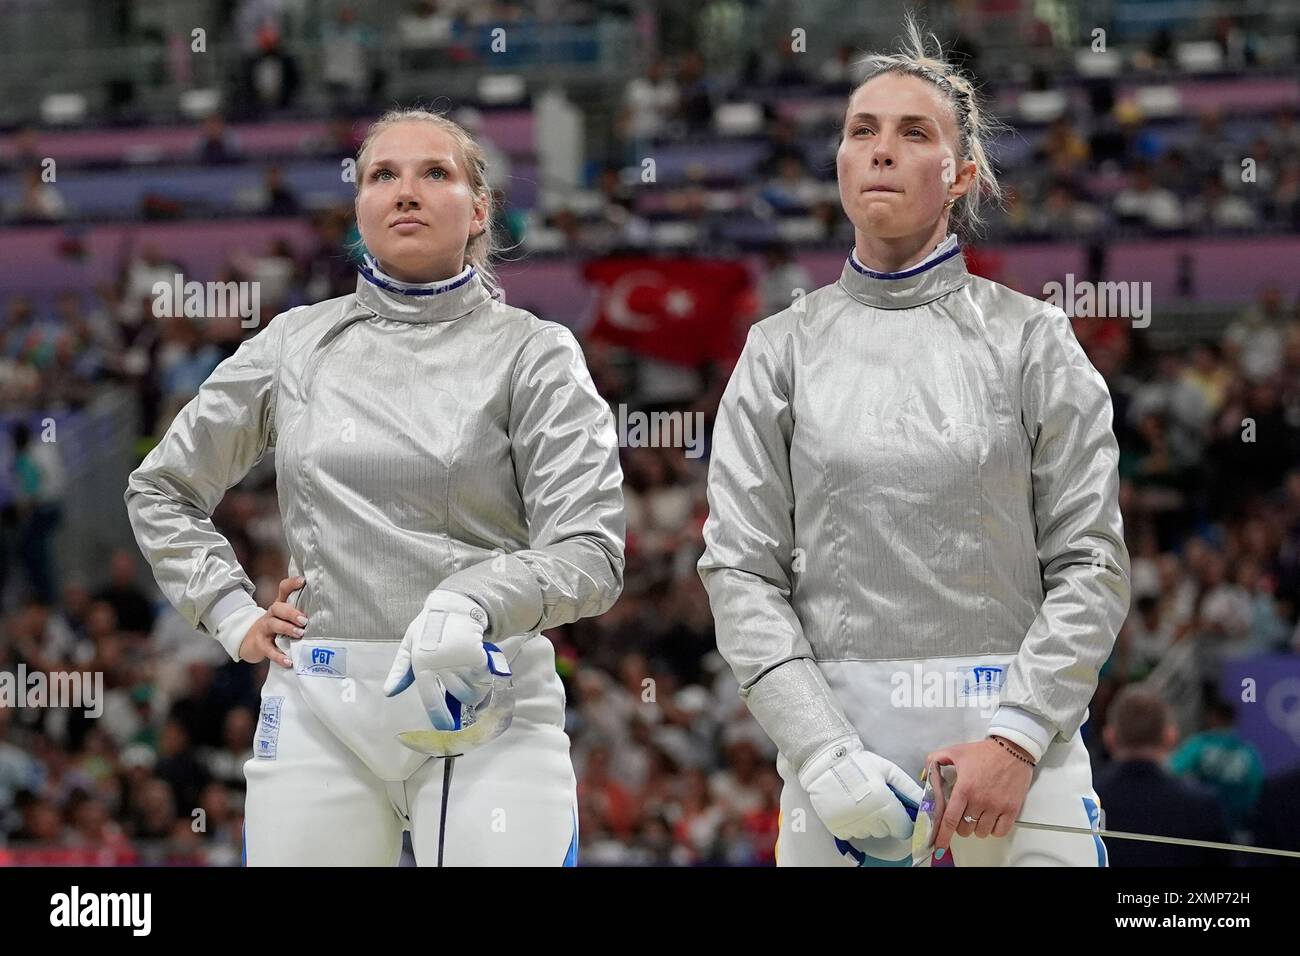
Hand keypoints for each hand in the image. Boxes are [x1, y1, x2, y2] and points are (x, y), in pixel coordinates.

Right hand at [237, 576, 308, 667]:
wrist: (250, 642)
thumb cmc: (277, 627)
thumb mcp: (285, 617)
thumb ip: (301, 613)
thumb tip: (327, 612)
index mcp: (280, 606)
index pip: (283, 589)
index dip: (291, 583)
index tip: (303, 581)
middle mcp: (271, 614)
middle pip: (278, 607)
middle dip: (291, 612)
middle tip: (304, 620)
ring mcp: (264, 629)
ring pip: (273, 625)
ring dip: (287, 628)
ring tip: (300, 634)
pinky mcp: (261, 644)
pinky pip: (269, 650)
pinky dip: (279, 656)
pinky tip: (289, 661)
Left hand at [382, 590, 509, 729]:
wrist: (453, 607)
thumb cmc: (428, 628)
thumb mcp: (408, 645)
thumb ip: (400, 671)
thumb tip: (389, 693)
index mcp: (421, 665)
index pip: (431, 701)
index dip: (441, 718)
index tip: (447, 728)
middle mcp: (440, 664)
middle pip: (458, 696)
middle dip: (463, 701)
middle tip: (464, 698)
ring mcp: (459, 659)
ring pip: (473, 688)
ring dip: (476, 691)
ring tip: (474, 685)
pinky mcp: (476, 654)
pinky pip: (483, 676)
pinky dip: (484, 677)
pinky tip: (480, 671)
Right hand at [797, 737, 923, 840]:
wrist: (825, 762)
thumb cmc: (859, 763)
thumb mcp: (888, 770)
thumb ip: (908, 788)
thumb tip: (925, 803)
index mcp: (885, 805)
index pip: (903, 829)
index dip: (902, 821)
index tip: (896, 812)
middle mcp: (870, 820)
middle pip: (885, 831)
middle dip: (884, 819)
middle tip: (874, 800)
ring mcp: (852, 825)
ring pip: (868, 832)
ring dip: (867, 822)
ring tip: (858, 802)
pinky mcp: (837, 828)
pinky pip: (851, 834)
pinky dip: (852, 825)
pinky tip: (848, 808)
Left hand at [926, 738, 1033, 849]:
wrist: (1012, 749)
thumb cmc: (984, 752)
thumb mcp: (955, 751)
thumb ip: (934, 761)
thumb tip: (925, 775)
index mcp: (964, 789)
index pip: (951, 820)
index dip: (943, 836)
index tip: (938, 847)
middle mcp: (980, 801)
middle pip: (965, 829)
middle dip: (960, 825)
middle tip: (963, 813)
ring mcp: (997, 807)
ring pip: (981, 832)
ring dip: (977, 827)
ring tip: (978, 813)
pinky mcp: (1012, 809)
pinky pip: (1000, 831)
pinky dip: (993, 829)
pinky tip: (991, 819)